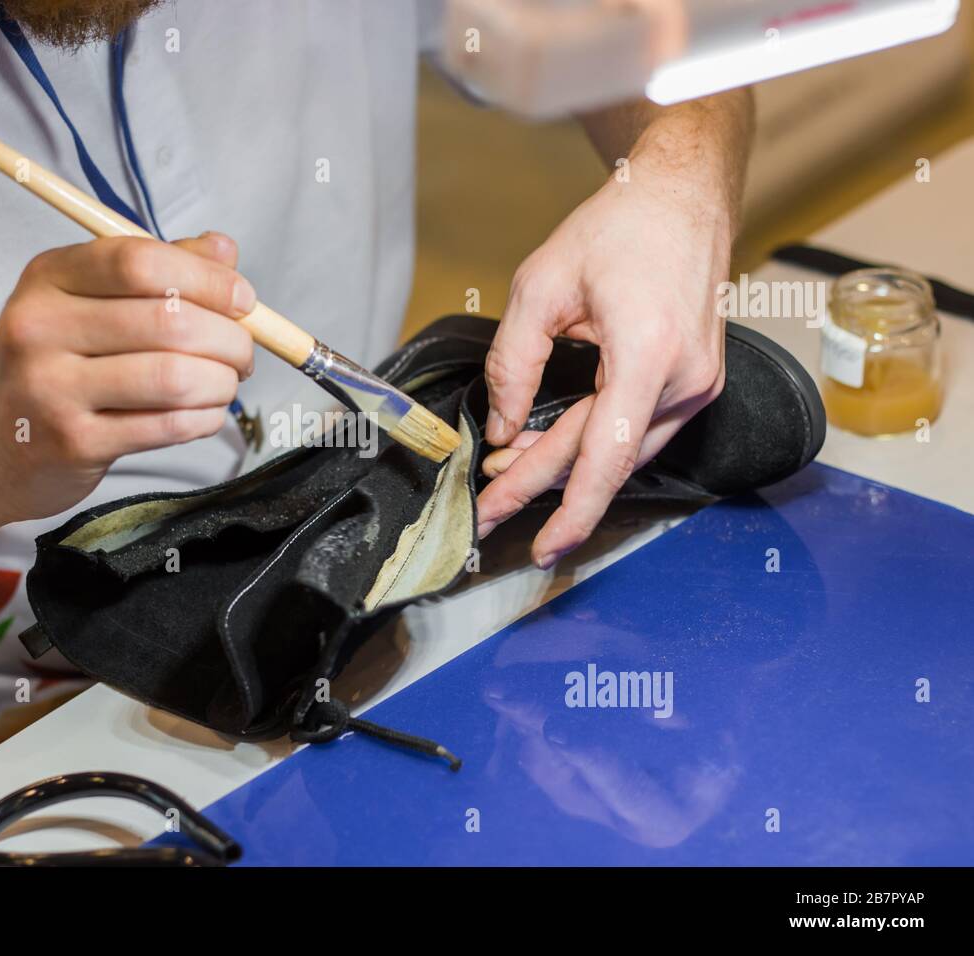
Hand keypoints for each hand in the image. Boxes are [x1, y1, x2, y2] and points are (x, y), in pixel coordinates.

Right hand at [0, 231, 256, 521]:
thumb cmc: (54, 366)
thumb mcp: (86, 302)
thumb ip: (158, 270)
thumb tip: (224, 249)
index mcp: (48, 277)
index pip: (140, 262)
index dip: (207, 279)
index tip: (242, 299)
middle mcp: (40, 327)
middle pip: (167, 321)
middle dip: (229, 338)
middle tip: (243, 353)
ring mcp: (51, 389)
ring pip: (173, 377)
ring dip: (221, 382)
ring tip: (226, 384)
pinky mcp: (73, 443)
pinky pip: (166, 426)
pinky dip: (204, 417)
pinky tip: (206, 413)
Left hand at [476, 161, 730, 567]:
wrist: (684, 196)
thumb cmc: (619, 227)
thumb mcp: (540, 286)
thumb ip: (514, 363)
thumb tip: (504, 427)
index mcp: (648, 353)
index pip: (605, 457)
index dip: (571, 511)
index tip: (538, 546)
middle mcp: (686, 378)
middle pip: (605, 458)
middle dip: (543, 486)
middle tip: (491, 506)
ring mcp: (699, 383)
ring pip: (624, 451)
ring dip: (568, 467)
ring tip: (510, 474)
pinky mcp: (697, 381)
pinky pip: (641, 431)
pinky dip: (596, 444)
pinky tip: (555, 448)